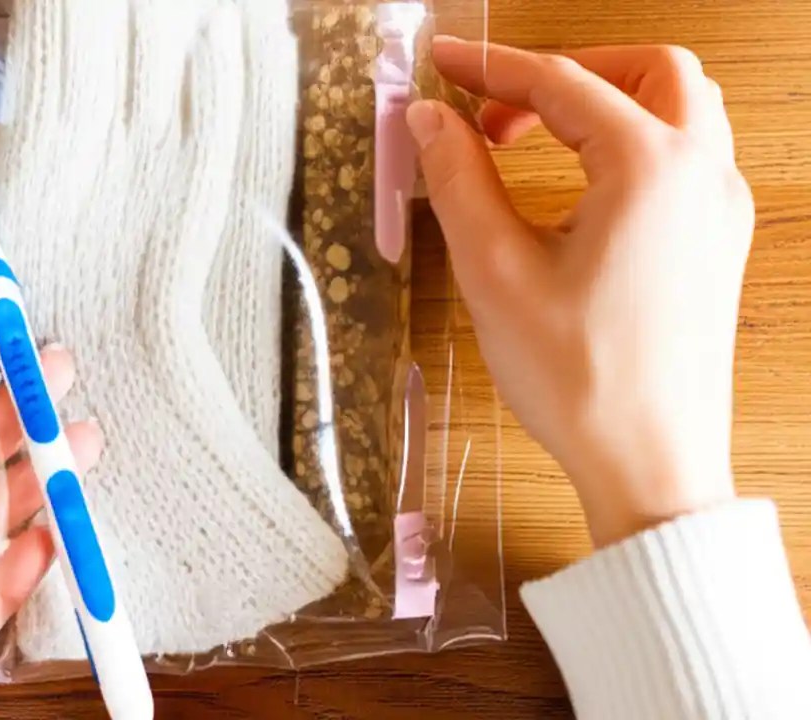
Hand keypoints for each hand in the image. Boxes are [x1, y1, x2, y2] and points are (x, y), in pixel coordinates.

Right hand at [409, 39, 754, 546]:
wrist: (649, 464)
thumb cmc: (583, 380)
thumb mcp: (494, 270)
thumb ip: (458, 179)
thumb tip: (430, 121)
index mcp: (651, 169)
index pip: (562, 83)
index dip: (492, 68)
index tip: (445, 65)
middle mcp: (703, 176)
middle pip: (648, 71)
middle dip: (567, 72)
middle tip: (499, 108)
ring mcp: (721, 211)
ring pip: (680, 108)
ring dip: (608, 102)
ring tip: (536, 140)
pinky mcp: (718, 245)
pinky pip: (687, 158)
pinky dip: (634, 143)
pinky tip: (581, 188)